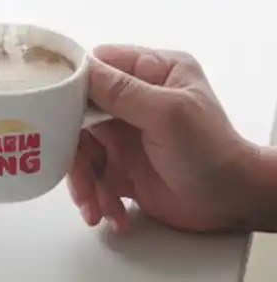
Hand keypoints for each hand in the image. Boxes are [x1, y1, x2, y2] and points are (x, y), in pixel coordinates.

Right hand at [69, 45, 270, 231]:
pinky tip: (110, 214)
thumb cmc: (211, 152)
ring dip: (84, 182)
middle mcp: (135, 100)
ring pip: (81, 150)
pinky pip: (92, 178)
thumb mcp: (167, 114)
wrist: (230, 202)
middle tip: (76, 173)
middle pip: (79, 114)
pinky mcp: (120, 167)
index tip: (51, 108)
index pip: (98, 67)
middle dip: (73, 149)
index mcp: (152, 73)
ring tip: (95, 208)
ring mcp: (125, 134)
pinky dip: (96, 198)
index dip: (72, 87)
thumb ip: (122, 91)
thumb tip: (80, 71)